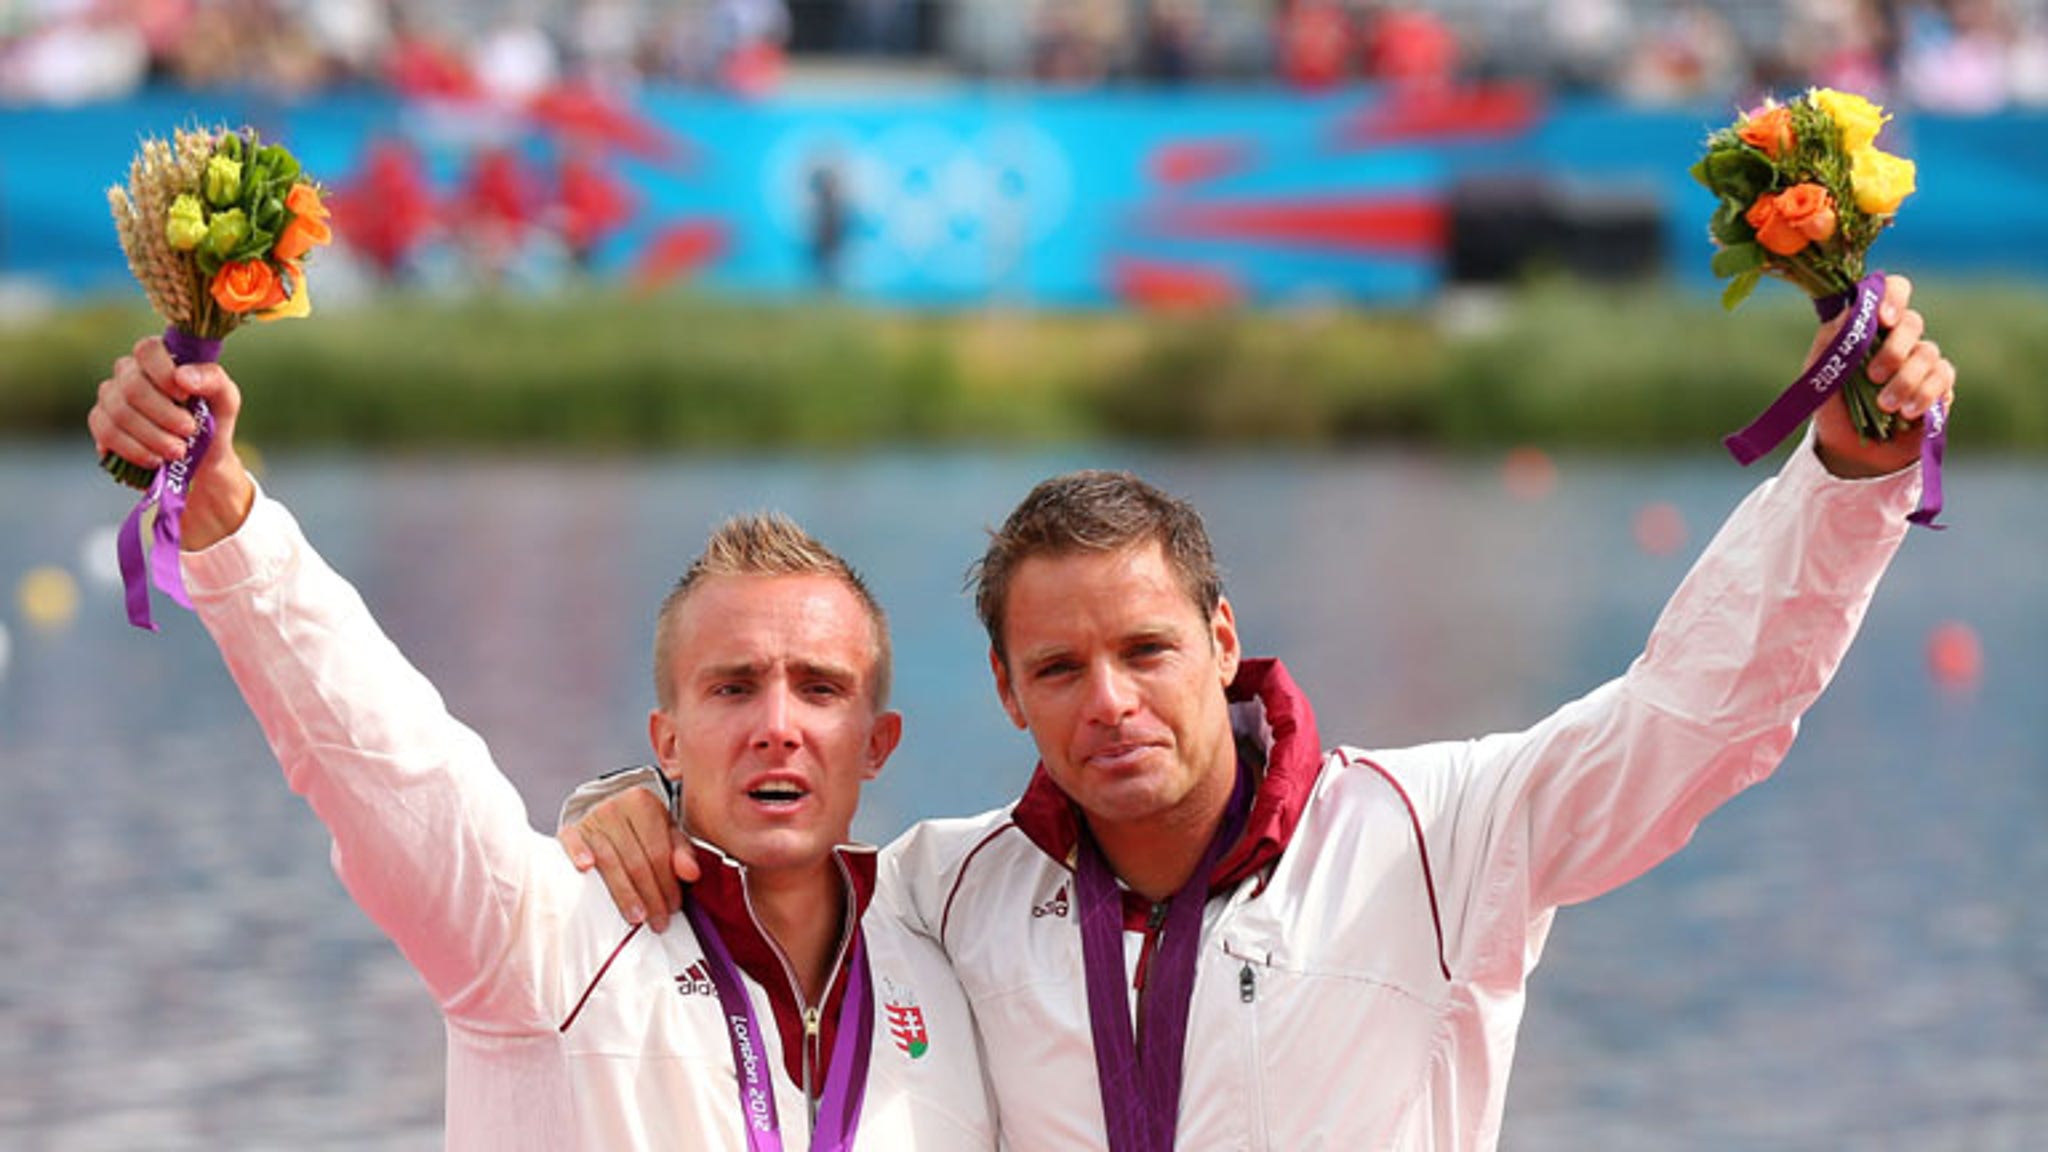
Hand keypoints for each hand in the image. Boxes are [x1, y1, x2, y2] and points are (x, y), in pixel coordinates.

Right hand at [88, 336, 254, 547]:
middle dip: (165, 415)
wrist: (202, 459)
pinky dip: (135, 450)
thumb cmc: (212, 419)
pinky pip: (107, 434)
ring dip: (153, 436)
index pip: (148, 349)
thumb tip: (183, 376)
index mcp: (158, 358)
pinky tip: (155, 459)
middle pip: (133, 387)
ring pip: (120, 413)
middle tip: (189, 431)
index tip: (185, 396)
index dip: (164, 373)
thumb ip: (212, 380)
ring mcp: (110, 397)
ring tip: (178, 450)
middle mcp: (128, 372)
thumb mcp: (225, 398)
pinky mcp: (100, 423)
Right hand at [561, 785, 699, 930]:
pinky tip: (586, 868)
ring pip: (610, 861)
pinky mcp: (571, 829)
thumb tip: (692, 873)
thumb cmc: (641, 830)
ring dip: (624, 893)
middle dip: (650, 896)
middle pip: (636, 861)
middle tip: (658, 921)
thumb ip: (683, 853)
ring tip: (637, 917)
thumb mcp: (666, 834)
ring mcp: (592, 817)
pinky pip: (573, 842)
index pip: (659, 852)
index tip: (673, 908)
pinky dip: (579, 853)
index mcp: (643, 802)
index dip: (668, 884)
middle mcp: (617, 806)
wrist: (608, 817)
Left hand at [1810, 274, 1956, 478]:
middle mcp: (1900, 338)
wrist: (1846, 449)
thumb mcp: (1820, 371)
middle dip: (1894, 350)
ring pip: (1929, 353)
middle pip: (1913, 322)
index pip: (1893, 290)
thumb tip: (1850, 310)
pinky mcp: (1939, 386)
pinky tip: (1908, 413)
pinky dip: (1925, 395)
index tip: (1883, 320)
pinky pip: (1944, 378)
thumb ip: (1832, 339)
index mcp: (1871, 326)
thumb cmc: (1830, 404)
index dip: (1893, 297)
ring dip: (1906, 380)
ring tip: (1886, 406)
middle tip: (1873, 376)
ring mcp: (1921, 361)